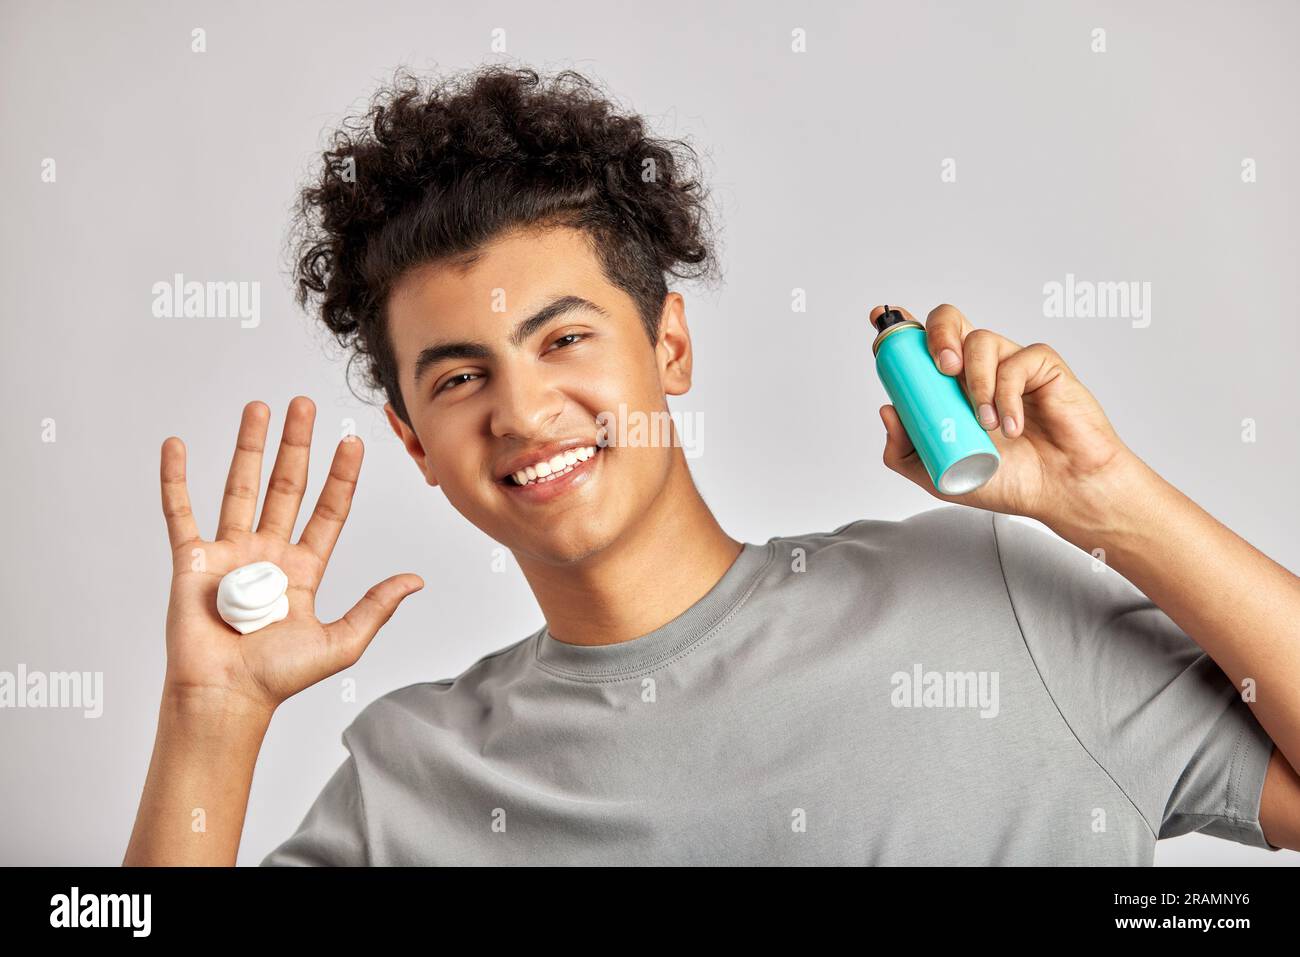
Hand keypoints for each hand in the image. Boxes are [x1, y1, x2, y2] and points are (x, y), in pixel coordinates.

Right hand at [159, 397, 422, 715]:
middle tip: (305, 405)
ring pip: (241, 486)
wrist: (226, 698)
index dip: (342, 477)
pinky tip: (177, 446)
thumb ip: (375, 607)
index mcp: (303, 568)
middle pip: (287, 486)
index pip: (328, 510)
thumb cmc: (279, 678)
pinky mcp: (191, 561)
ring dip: (249, 447)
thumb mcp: (341, 642)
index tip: (353, 442)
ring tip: (260, 408)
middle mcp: (267, 553)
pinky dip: (175, 479)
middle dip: (297, 445)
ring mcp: (228, 553)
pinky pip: (180, 512)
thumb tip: (416, 580)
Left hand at [873, 304, 1138, 522]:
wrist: (1061, 492)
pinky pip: (1018, 362)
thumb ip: (905, 452)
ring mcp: (1008, 364)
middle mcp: (975, 369)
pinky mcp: (1042, 367)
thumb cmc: (1010, 481)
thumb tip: (888, 410)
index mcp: (947, 388)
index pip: (919, 346)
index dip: (899, 328)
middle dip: (937, 335)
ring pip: (980, 340)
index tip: (880, 318)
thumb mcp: (940, 476)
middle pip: (948, 320)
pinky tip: (1012, 426)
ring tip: (986, 424)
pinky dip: (1008, 396)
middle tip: (942, 368)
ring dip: (977, 383)